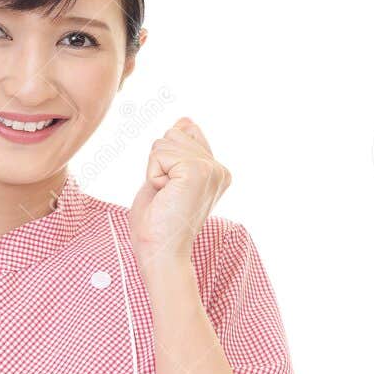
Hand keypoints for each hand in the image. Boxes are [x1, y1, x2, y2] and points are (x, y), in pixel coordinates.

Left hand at [128, 117, 230, 274]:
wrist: (161, 253)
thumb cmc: (158, 224)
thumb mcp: (166, 177)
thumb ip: (178, 150)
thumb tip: (185, 120)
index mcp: (217, 170)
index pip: (185, 132)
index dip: (166, 158)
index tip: (172, 190)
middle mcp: (219, 169)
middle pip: (173, 134)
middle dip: (159, 163)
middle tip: (167, 195)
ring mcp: (211, 169)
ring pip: (164, 142)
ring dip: (155, 170)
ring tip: (166, 196)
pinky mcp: (197, 171)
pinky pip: (159, 154)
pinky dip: (153, 175)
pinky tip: (165, 196)